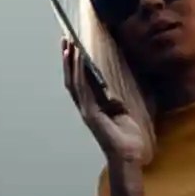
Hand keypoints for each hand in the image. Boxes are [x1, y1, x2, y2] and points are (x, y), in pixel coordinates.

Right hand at [61, 39, 145, 163]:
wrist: (129, 156)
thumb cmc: (128, 138)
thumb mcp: (124, 110)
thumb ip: (117, 98)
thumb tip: (118, 83)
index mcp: (93, 107)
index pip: (79, 82)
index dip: (74, 65)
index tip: (73, 47)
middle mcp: (85, 107)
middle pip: (71, 78)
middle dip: (68, 59)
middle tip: (65, 39)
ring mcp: (86, 110)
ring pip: (74, 81)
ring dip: (71, 61)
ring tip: (70, 44)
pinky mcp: (90, 112)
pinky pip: (83, 88)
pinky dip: (80, 71)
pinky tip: (81, 58)